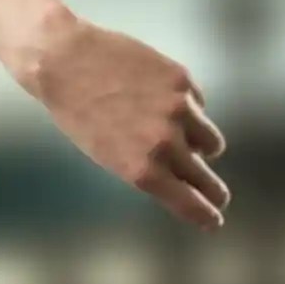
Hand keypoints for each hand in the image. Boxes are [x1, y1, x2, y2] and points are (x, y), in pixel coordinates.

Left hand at [28, 16, 230, 230]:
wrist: (66, 61)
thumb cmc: (77, 112)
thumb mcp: (104, 154)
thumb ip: (143, 168)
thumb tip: (177, 176)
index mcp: (141, 168)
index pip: (187, 202)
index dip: (204, 215)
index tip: (214, 222)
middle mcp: (165, 143)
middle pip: (206, 179)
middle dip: (213, 191)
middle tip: (217, 196)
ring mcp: (179, 110)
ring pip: (212, 143)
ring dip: (201, 146)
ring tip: (181, 139)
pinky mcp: (183, 81)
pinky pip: (199, 107)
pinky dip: (188, 111)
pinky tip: (160, 99)